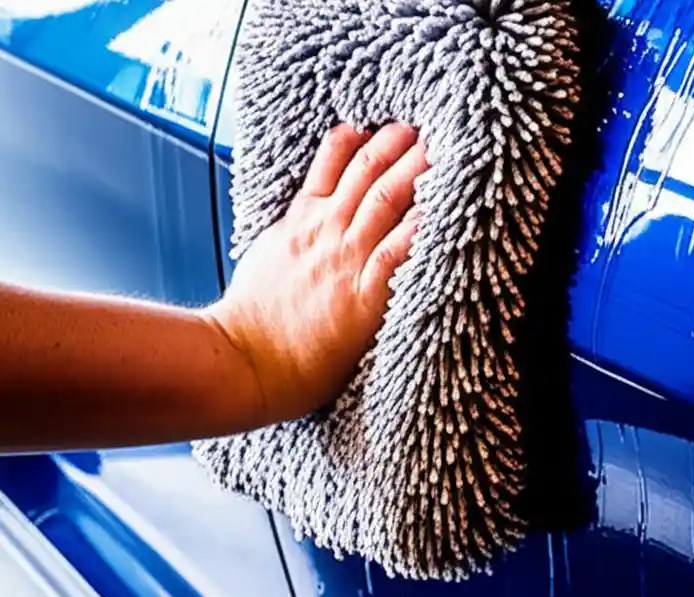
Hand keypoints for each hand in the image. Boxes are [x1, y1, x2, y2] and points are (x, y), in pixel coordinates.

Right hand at [205, 123, 428, 424]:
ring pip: (383, 201)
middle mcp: (325, 233)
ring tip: (436, 150)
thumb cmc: (255, 321)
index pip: (330, 166)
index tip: (377, 124)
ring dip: (412, 172)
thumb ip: (292, 229)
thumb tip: (307, 213)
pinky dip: (417, 230)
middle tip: (421, 127)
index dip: (357, 142)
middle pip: (366, 174)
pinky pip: (395, 254)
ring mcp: (344, 262)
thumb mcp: (267, 256)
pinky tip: (438, 212)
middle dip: (395, 145)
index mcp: (301, 222)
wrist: (243, 362)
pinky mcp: (363, 297)